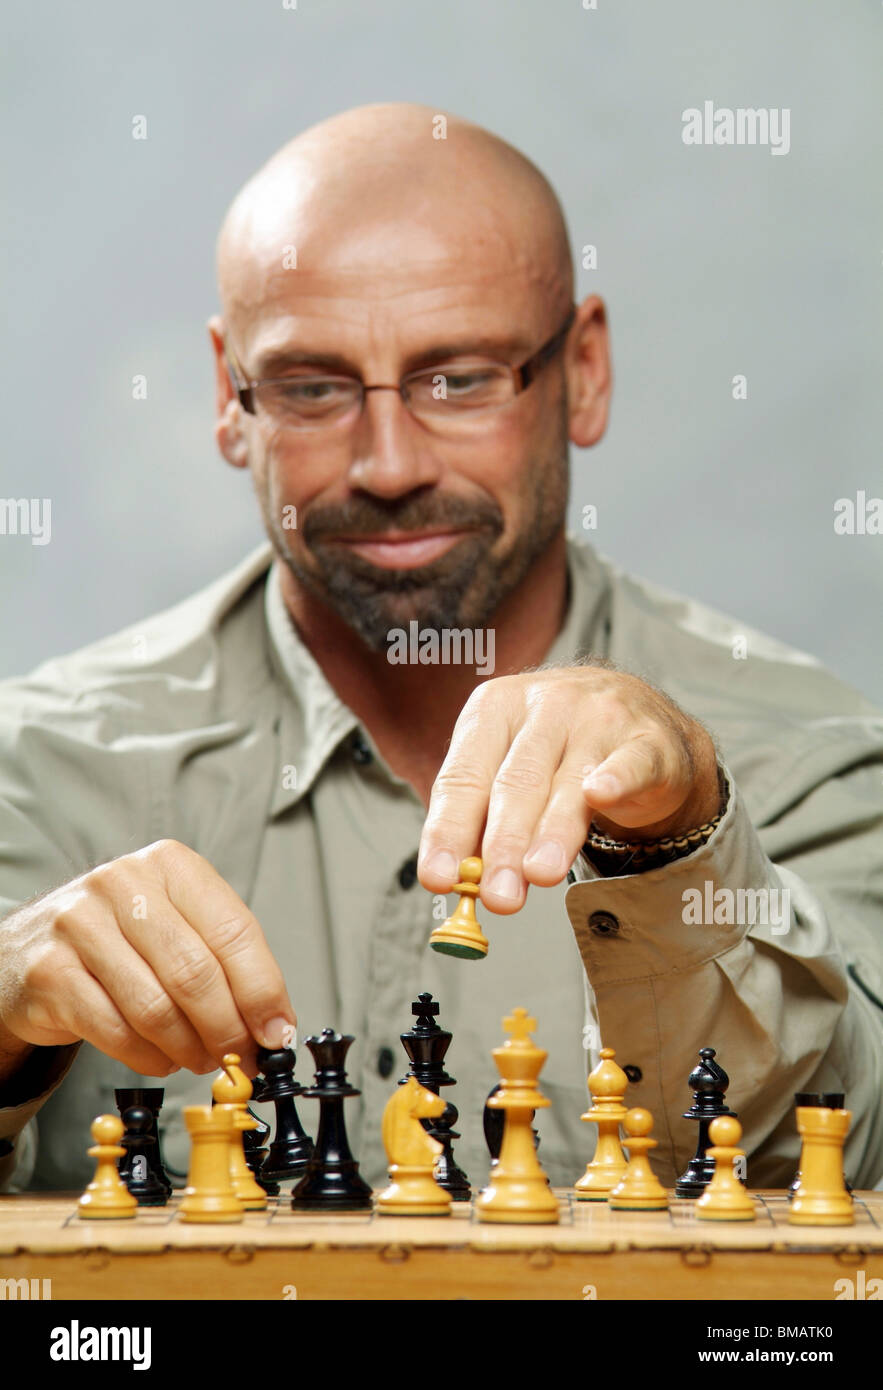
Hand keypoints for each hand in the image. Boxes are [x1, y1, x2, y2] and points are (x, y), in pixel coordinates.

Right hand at [0, 840, 295, 1076]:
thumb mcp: (179, 925)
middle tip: (241, 1058)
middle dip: (228, 1028)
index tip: (277, 1033)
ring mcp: (81, 925)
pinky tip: (162, 1057)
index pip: (234, 931)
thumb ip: (226, 963)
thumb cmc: (122, 937)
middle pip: (196, 973)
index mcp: (171, 865)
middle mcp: (124, 884)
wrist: (29, 947)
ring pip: (157, 1008)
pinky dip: (150, 1057)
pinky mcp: (52, 972)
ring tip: (201, 1058)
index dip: (263, 991)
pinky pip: (117, 1031)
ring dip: (190, 1048)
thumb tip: (274, 1025)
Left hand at [418, 664, 721, 911]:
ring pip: (571, 782)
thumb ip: (482, 820)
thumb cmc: (557, 748)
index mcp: (495, 709)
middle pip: (516, 782)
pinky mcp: (647, 740)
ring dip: (553, 831)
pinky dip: (615, 779)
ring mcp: (599, 718)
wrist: (636, 713)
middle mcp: (544, 706)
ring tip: (539, 874)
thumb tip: (457, 881)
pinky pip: (630, 763)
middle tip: (496, 894)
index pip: (463, 777)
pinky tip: (600, 794)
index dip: (449, 830)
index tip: (438, 878)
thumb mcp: (509, 769)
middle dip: (503, 844)